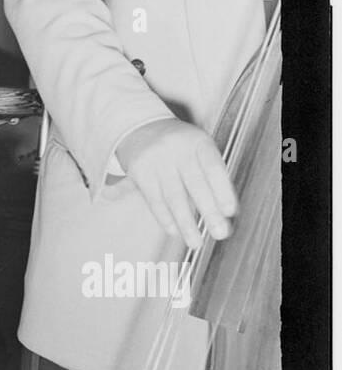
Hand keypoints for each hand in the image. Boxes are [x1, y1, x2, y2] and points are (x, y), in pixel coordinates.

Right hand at [114, 119, 237, 249]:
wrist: (140, 127)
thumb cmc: (180, 146)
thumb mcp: (198, 148)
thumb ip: (211, 174)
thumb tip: (225, 213)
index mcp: (198, 141)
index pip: (213, 167)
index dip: (222, 190)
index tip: (231, 212)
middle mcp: (177, 148)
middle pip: (195, 184)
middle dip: (209, 211)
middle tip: (220, 233)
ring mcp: (157, 160)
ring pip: (173, 196)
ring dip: (186, 223)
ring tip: (196, 242)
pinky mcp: (140, 171)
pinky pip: (154, 199)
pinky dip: (165, 218)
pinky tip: (174, 231)